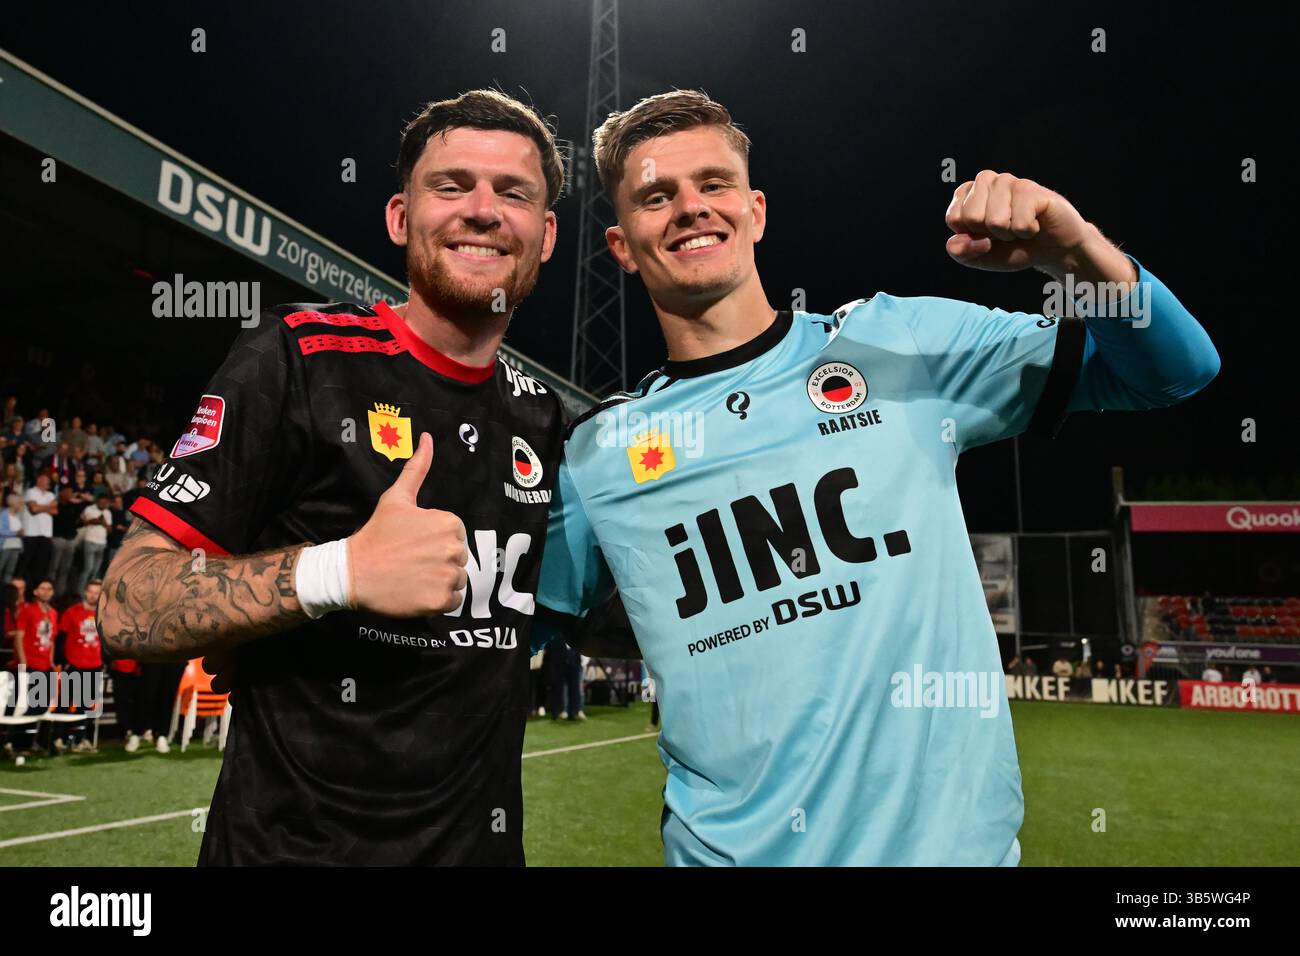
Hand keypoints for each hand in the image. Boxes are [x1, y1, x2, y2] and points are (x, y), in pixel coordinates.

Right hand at [347, 433, 469, 616]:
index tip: (414, 544)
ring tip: (414, 576)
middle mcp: (453, 548)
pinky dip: (437, 600)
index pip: (456, 536)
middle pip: (459, 558)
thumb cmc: (376, 534)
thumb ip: (417, 469)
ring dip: (440, 581)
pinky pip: (452, 601)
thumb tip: (428, 437)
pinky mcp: (441, 600)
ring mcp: (448, 576)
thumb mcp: (397, 498)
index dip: (435, 541)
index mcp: (449, 523)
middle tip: (412, 561)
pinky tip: (417, 591)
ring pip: (458, 580)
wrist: (352, 571)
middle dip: (440, 561)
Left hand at [945, 170, 1092, 274]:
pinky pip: (1019, 223)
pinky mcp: (1030, 188)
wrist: (1052, 249)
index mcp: (968, 194)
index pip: (953, 218)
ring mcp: (1008, 181)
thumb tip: (960, 239)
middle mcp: (986, 181)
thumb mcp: (979, 257)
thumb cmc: (1013, 248)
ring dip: (1010, 234)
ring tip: (1020, 226)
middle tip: (1006, 230)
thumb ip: (959, 252)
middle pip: (972, 217)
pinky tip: (1035, 223)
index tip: (986, 235)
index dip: (971, 236)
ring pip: (995, 221)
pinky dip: (1028, 232)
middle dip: (990, 234)